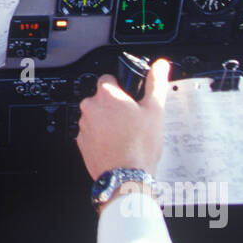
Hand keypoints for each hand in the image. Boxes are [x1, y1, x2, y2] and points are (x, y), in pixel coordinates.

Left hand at [76, 58, 170, 182]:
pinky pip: (92, 133)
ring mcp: (84, 126)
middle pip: (102, 99)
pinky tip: (116, 144)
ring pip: (96, 116)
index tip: (129, 97)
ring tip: (125, 134)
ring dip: (107, 121)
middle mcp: (90, 108)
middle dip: (115, 106)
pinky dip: (101, 136)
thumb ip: (156, 83)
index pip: (108, 78)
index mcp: (106, 95)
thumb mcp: (155, 110)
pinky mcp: (82, 143)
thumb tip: (160, 66)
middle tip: (131, 119)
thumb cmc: (139, 145)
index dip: (121, 86)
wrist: (126, 176)